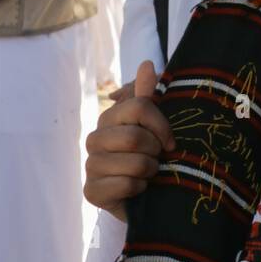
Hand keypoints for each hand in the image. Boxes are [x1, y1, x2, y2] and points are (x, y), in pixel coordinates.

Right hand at [84, 60, 173, 220]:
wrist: (142, 198)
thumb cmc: (148, 156)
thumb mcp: (152, 126)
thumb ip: (148, 95)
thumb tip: (148, 64)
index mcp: (109, 118)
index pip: (140, 107)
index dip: (162, 125)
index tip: (170, 141)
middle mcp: (94, 139)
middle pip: (136, 137)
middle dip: (155, 152)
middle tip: (156, 160)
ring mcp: (90, 165)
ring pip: (136, 163)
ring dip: (150, 172)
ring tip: (147, 175)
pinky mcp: (91, 191)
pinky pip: (126, 185)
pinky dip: (140, 189)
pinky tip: (137, 190)